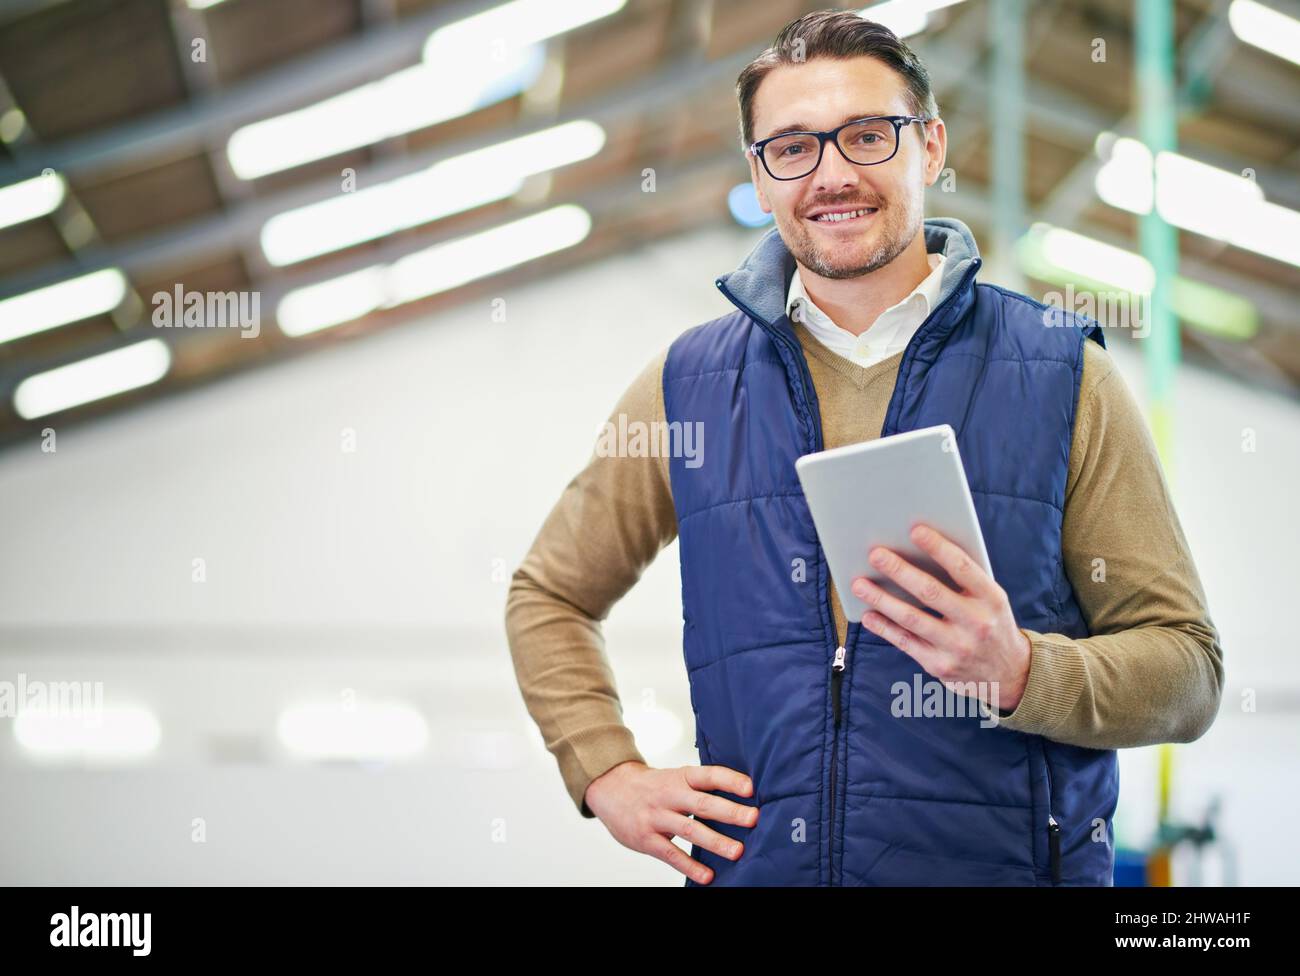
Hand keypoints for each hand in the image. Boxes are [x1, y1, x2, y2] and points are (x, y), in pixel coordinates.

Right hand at [583, 759, 758, 883]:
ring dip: (715, 841)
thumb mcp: (675, 777)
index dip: (729, 779)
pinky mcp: (646, 838)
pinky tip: (707, 875)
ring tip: (737, 851)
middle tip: (753, 819)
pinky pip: (670, 854)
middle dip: (729, 812)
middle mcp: (669, 794)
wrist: (611, 788)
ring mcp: (656, 816)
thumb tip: (741, 796)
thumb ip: (701, 787)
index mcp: (680, 777)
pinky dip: (689, 866)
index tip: (750, 788)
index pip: (708, 775)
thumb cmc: (652, 786)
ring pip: (689, 829)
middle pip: (702, 803)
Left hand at [850, 522, 1030, 713]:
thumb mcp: (990, 599)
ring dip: (881, 599)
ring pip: (912, 619)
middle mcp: (977, 623)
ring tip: (859, 583)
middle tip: (875, 554)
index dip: (938, 547)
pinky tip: (868, 614)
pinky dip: (884, 627)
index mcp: (992, 599)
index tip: (915, 530)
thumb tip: (917, 550)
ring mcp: (957, 647)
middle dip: (900, 571)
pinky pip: (905, 642)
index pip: (963, 568)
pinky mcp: (939, 665)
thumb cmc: (990, 622)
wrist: (1009, 673)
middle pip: (931, 592)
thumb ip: (964, 579)